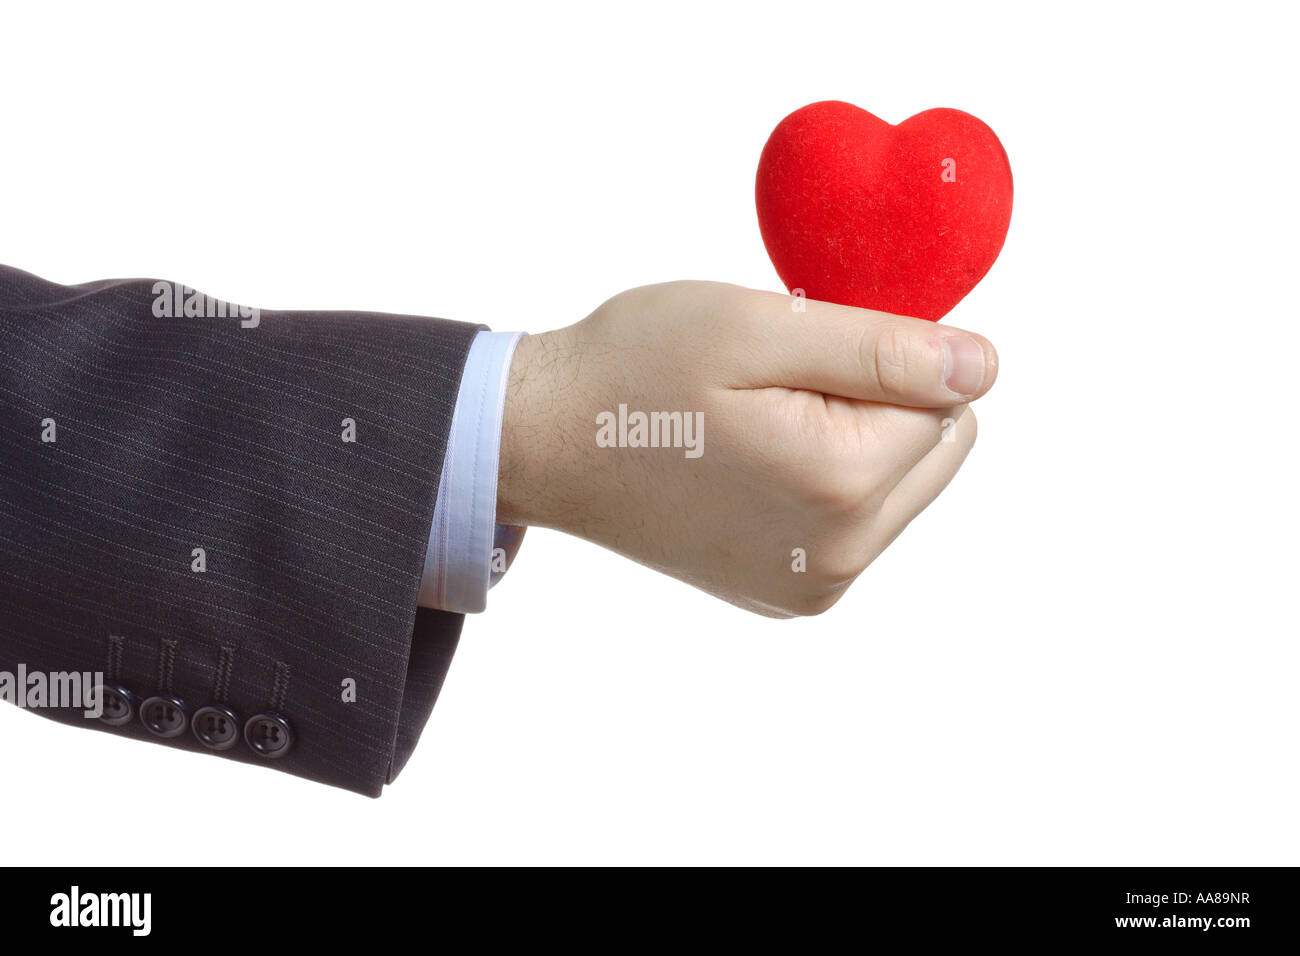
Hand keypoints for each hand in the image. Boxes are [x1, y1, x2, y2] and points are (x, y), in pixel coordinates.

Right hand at [498, 281, 997, 616]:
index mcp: (839, 482)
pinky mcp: (791, 596)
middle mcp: (840, 554)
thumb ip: (883, 347)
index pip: (945, 395)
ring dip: (854, 441)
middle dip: (881, 402)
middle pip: (938, 448)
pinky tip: (753, 463)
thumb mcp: (755, 328)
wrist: (546, 441)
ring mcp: (814, 585)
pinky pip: (856, 522)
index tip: (799, 350)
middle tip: (781, 386)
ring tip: (761, 424)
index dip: (879, 354)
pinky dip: (826, 481)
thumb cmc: (636, 368)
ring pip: (900, 486)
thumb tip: (985, 367)